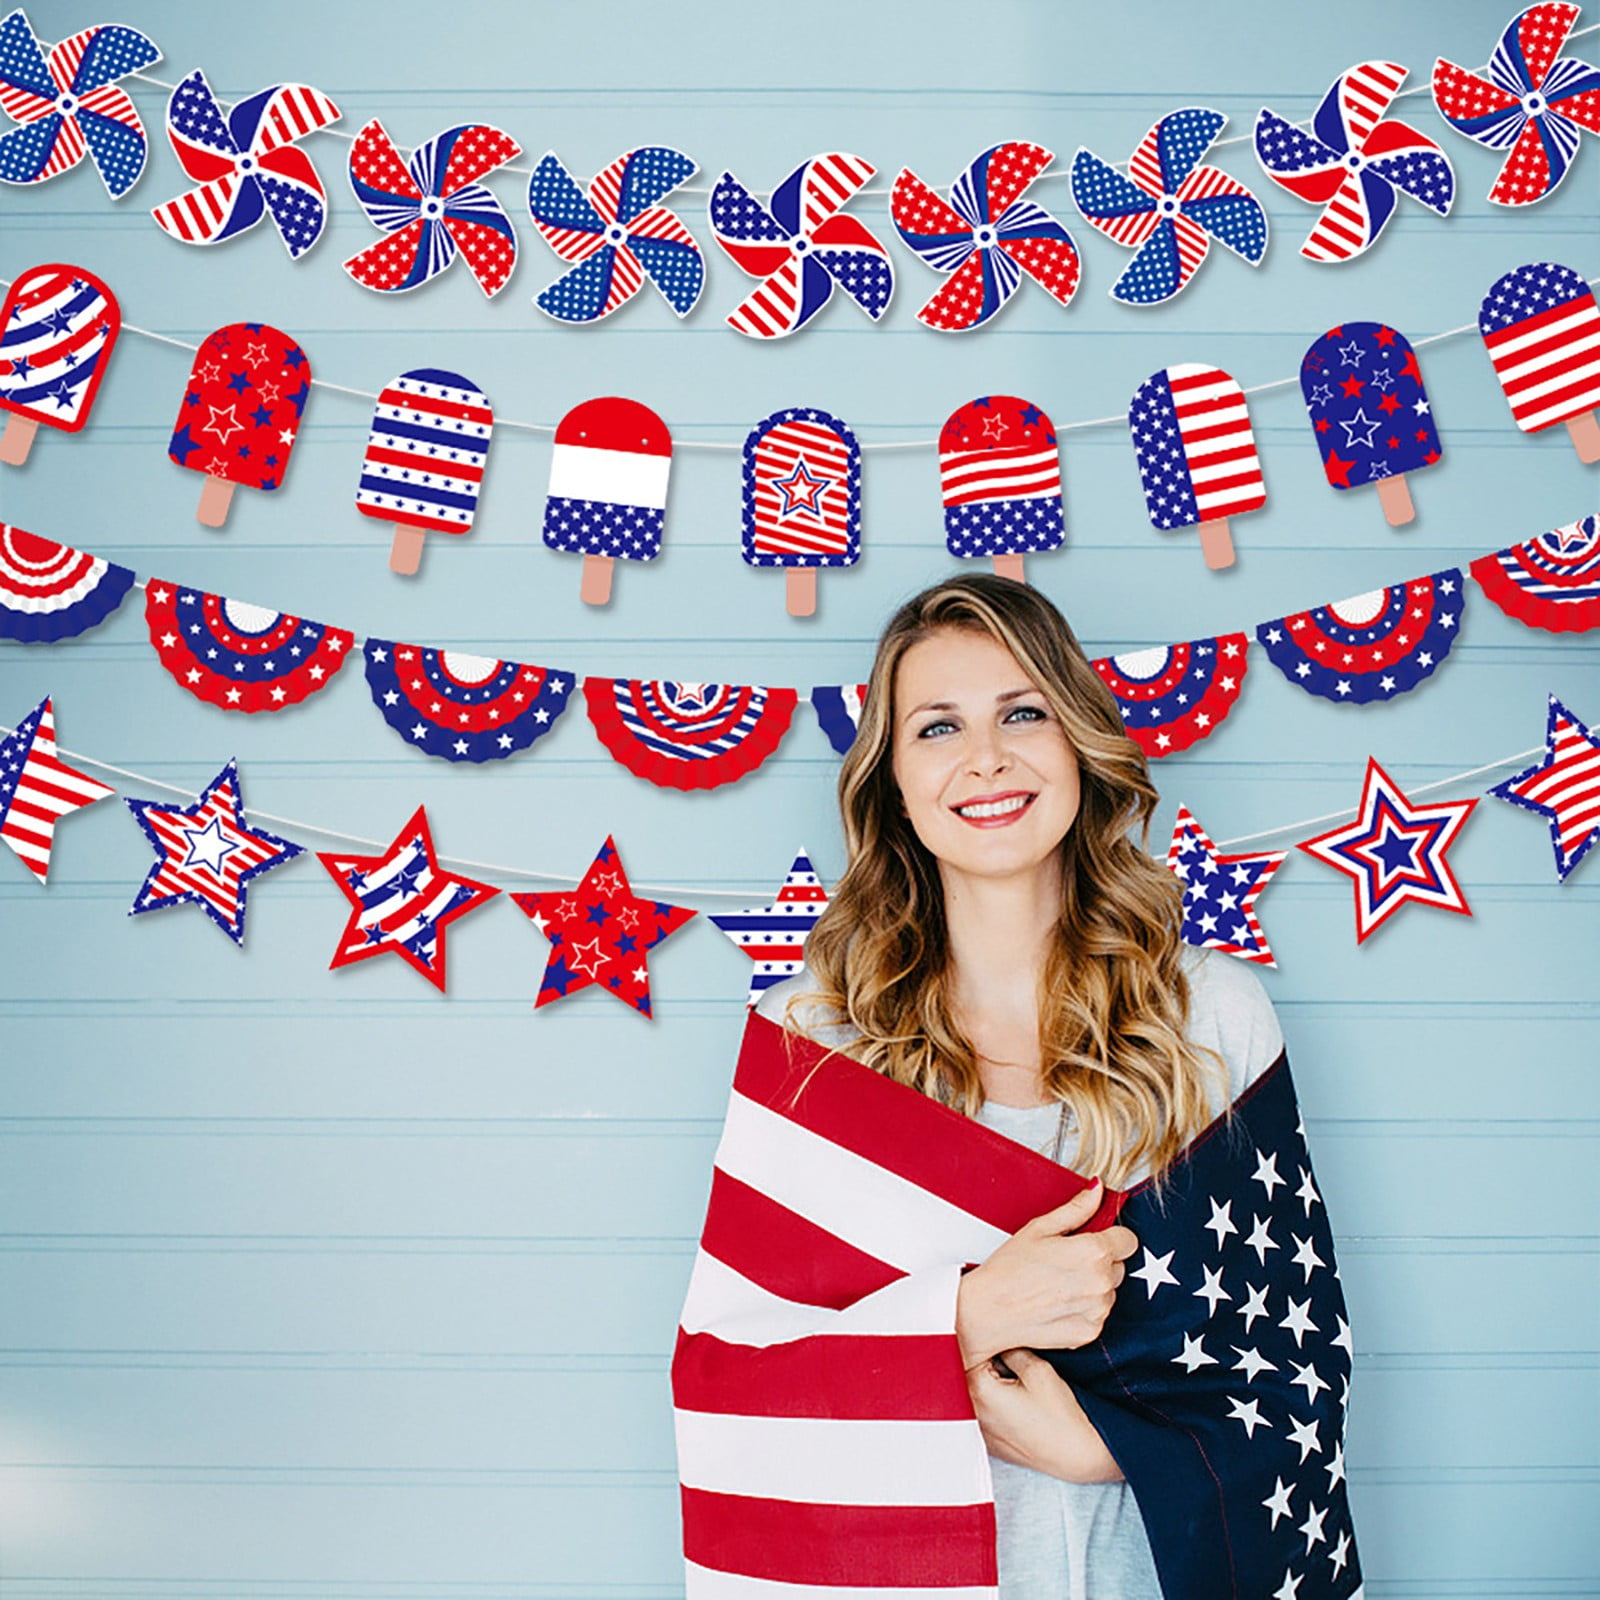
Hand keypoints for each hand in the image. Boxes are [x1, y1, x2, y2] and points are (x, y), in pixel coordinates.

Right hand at [955, 1181, 1137, 1366]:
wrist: (987, 1311)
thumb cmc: (1008, 1268)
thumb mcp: (1040, 1228)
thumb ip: (1076, 1209)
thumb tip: (1097, 1189)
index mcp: (1093, 1251)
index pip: (1128, 1240)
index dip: (1111, 1237)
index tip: (1094, 1239)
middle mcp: (1101, 1282)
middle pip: (1118, 1265)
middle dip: (1100, 1261)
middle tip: (1065, 1262)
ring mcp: (1097, 1310)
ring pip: (1109, 1291)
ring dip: (1093, 1286)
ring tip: (1058, 1284)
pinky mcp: (1090, 1333)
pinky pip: (1098, 1314)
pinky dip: (1084, 1309)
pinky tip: (1058, 1303)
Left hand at [967, 1347, 1123, 1483]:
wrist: (1077, 1456)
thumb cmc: (1060, 1416)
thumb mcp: (1038, 1370)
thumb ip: (1010, 1351)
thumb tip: (998, 1346)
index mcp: (980, 1391)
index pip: (968, 1354)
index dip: (985, 1343)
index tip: (999, 1340)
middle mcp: (974, 1414)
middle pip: (969, 1375)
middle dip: (986, 1364)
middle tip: (1010, 1361)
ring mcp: (981, 1432)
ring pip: (976, 1396)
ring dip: (990, 1386)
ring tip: (1017, 1385)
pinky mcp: (992, 1444)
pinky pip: (985, 1416)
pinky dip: (995, 1406)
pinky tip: (1018, 1405)